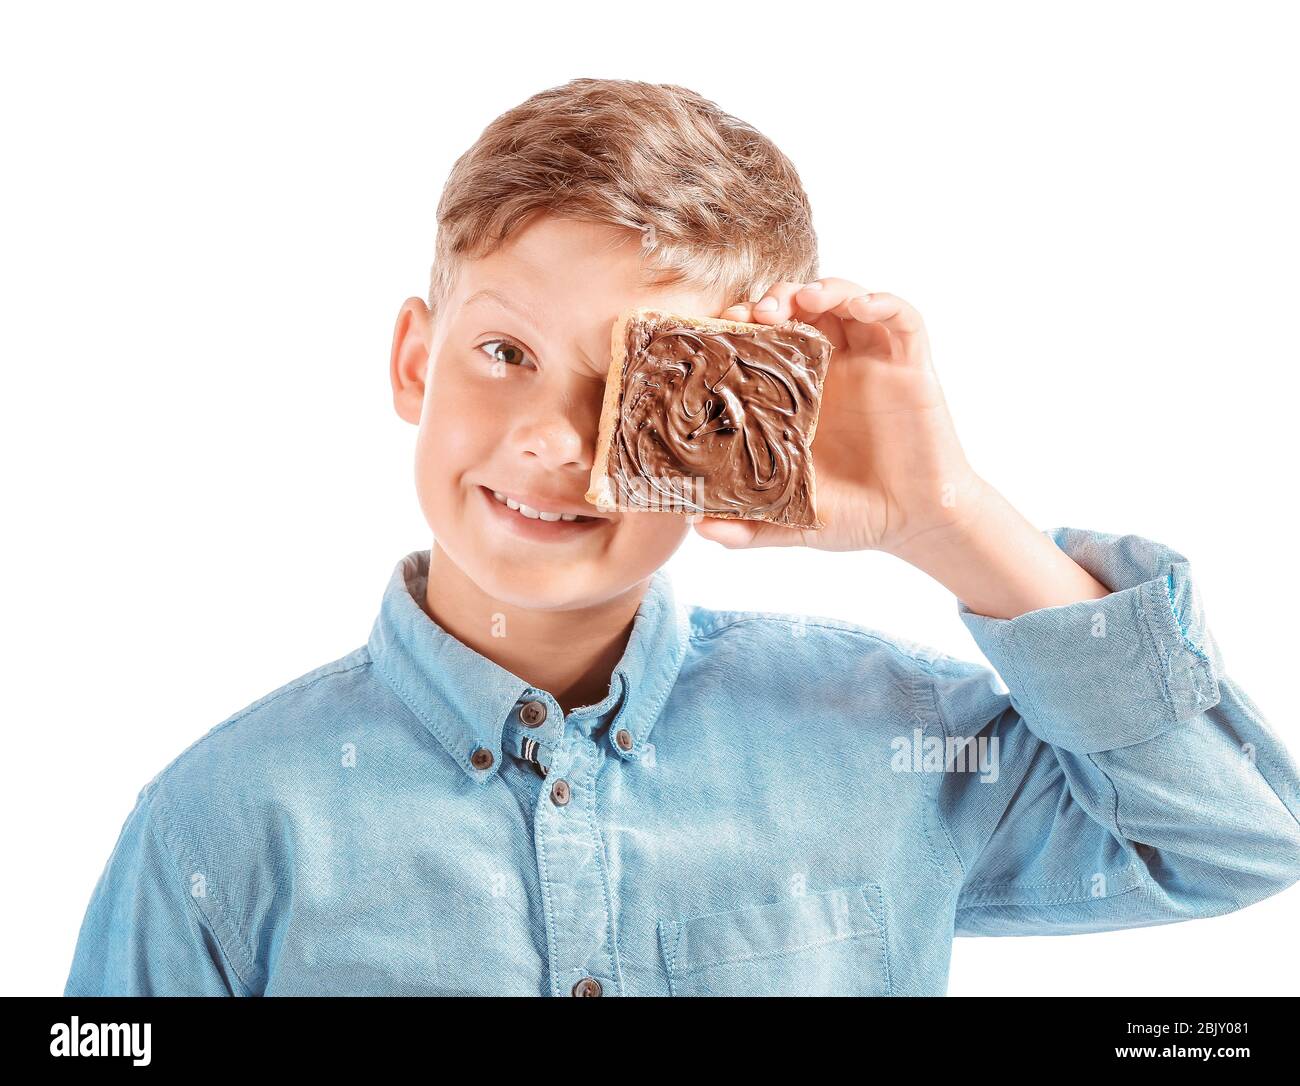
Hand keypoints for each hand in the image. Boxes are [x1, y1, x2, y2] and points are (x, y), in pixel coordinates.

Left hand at [691, 279, 987, 554]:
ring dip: (824, 288)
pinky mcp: (911, 364)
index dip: (744, 327)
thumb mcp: (792, 522)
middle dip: (778, 299)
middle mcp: (834, 369)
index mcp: (801, 395)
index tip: (720, 328)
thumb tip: (699, 528)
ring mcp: (873, 362)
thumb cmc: (856, 516)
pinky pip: (902, 317)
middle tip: (757, 311)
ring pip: (847, 300)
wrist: (915, 522)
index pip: (767, 342)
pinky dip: (882, 300)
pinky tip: (860, 305)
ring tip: (803, 299)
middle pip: (803, 310)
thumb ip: (748, 527)